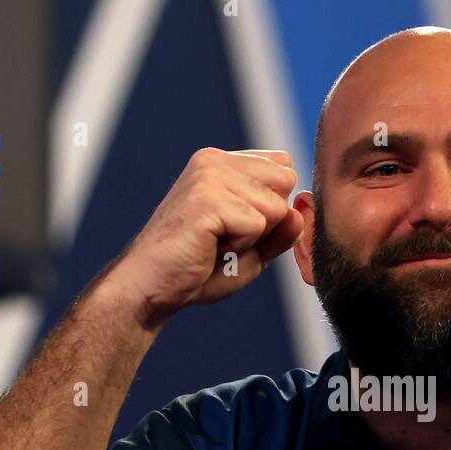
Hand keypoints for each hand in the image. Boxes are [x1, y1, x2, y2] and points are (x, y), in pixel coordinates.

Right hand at [110, 148, 302, 323]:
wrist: (151, 288)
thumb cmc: (197, 270)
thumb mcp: (251, 251)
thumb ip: (280, 232)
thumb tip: (299, 212)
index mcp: (222, 164)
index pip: (283, 166)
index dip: (273, 206)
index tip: (237, 228)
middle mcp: (214, 161)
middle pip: (285, 181)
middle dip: (268, 221)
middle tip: (226, 238)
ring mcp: (208, 175)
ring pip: (275, 206)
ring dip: (252, 237)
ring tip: (216, 244)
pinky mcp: (206, 197)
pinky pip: (258, 223)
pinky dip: (241, 246)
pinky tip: (210, 248)